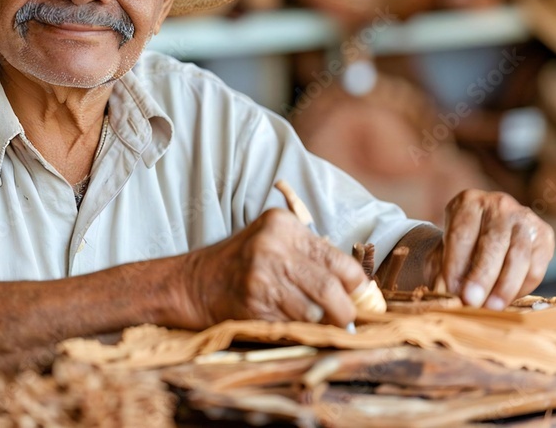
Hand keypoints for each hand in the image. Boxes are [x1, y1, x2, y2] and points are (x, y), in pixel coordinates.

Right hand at [176, 208, 366, 329]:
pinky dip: (298, 330)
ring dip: (320, 324)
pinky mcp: (253, 304)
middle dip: (345, 312)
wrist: (195, 282)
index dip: (357, 286)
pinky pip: (292, 325)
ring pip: (314, 312)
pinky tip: (289, 323)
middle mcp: (273, 247)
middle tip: (346, 321)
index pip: (340, 261)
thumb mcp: (275, 241)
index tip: (360, 297)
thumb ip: (312, 256)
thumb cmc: (244, 262)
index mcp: (284, 225)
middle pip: (331, 289)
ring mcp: (261, 276)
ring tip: (315, 321)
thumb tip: (360, 289)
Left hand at [427, 189, 553, 309]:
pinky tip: (507, 300)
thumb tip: (445, 294)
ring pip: (518, 256)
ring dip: (505, 286)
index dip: (456, 263)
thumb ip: (441, 269)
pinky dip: (522, 287)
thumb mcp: (443, 250)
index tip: (451, 290)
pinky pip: (536, 266)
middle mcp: (499, 205)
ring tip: (491, 307)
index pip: (462, 233)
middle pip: (493, 243)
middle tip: (471, 301)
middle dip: (482, 276)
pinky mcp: (544, 235)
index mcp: (468, 202)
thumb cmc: (460, 245)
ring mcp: (525, 218)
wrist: (487, 232)